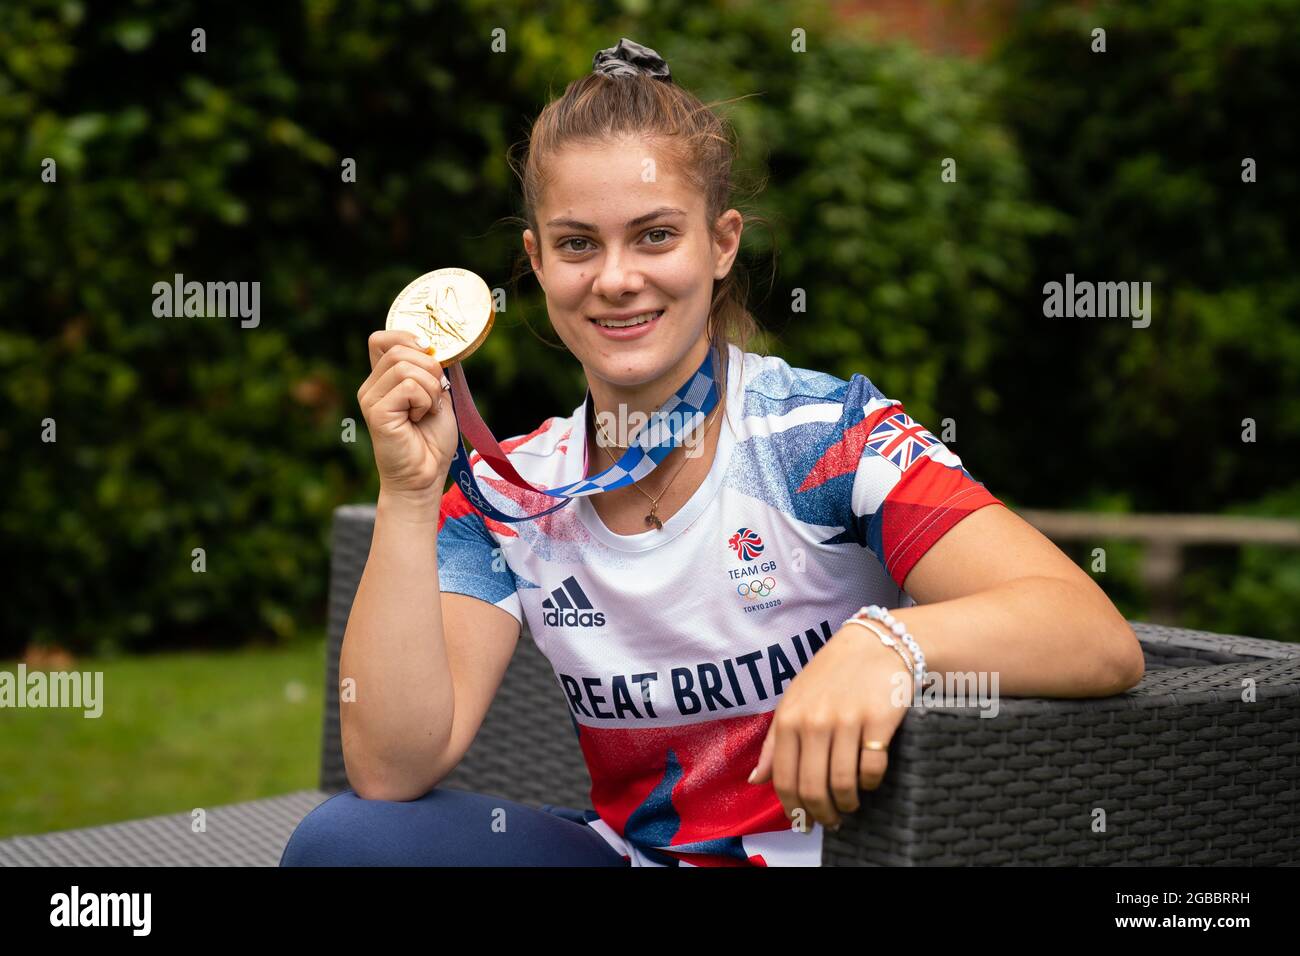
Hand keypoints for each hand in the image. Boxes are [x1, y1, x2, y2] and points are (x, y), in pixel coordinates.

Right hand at [358, 330, 460, 509]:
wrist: (425, 475)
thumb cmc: (431, 439)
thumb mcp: (437, 395)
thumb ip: (431, 369)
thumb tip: (435, 346)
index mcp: (383, 379)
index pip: (382, 338)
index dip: (408, 338)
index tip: (430, 355)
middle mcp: (371, 386)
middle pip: (400, 349)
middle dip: (431, 368)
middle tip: (436, 395)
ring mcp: (370, 398)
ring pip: (406, 367)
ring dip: (430, 388)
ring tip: (427, 410)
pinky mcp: (376, 412)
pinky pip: (409, 387)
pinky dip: (425, 401)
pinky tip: (419, 419)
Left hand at [747, 623, 911, 830]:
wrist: (873, 644)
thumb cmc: (830, 675)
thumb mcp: (793, 702)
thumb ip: (774, 744)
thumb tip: (755, 780)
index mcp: (789, 719)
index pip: (784, 780)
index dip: (795, 809)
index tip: (804, 822)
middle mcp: (814, 721)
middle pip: (813, 788)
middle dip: (822, 814)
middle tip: (831, 821)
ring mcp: (847, 721)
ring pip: (842, 784)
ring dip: (847, 804)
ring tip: (851, 805)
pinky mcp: (878, 721)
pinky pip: (872, 768)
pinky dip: (871, 783)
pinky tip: (869, 781)